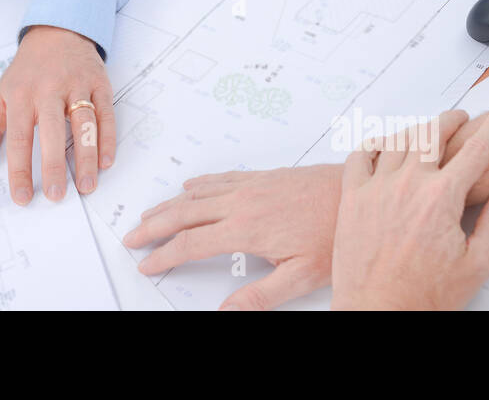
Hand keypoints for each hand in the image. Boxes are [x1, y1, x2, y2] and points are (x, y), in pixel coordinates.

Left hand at [0, 24, 115, 204]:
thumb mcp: (2, 92)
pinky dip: (107, 139)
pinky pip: (106, 114)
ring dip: (86, 157)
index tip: (22, 197)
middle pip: (51, 132)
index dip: (20, 170)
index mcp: (22, 94)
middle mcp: (49, 89)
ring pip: (84, 124)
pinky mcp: (99, 84)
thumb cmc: (29, 68)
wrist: (58, 31)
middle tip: (56, 195)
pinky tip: (105, 161)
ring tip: (86, 186)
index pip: (19, 138)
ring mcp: (77, 86)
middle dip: (53, 166)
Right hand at [123, 164, 342, 309]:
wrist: (356, 192)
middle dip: (153, 226)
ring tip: (149, 214)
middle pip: (183, 213)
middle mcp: (242, 201)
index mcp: (246, 228)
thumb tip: (226, 312)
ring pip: (196, 193)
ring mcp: (251, 185)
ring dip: (168, 204)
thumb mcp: (302, 276)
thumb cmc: (335, 230)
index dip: (164, 255)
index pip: (191, 243)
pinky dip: (198, 184)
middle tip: (132, 236)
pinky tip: (190, 186)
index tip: (147, 263)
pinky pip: (219, 177)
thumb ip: (260, 295)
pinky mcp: (262, 176)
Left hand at [330, 105, 488, 309]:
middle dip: (452, 120)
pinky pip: (359, 156)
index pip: (476, 151)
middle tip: (462, 120)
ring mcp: (376, 188)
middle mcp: (407, 185)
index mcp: (441, 198)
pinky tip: (384, 146)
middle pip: (432, 133)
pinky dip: (374, 145)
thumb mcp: (476, 266)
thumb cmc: (423, 295)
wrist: (379, 312)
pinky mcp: (352, 197)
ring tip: (428, 132)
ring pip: (398, 140)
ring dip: (417, 130)